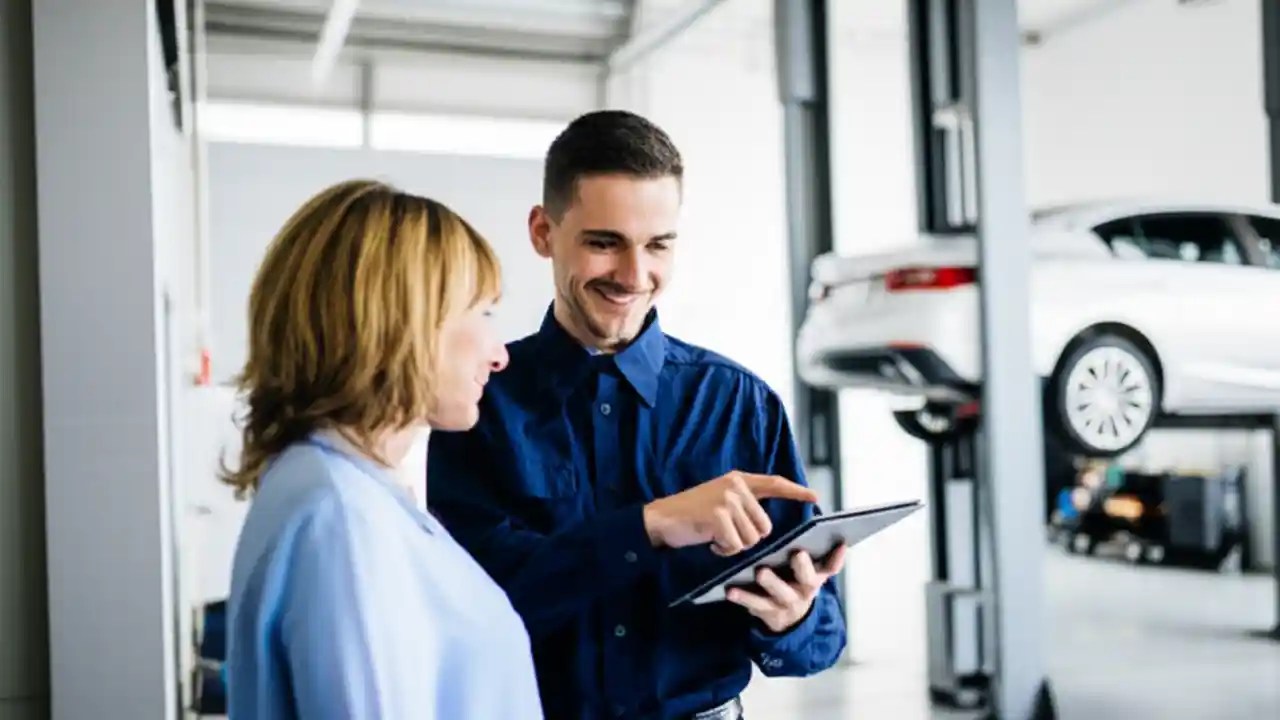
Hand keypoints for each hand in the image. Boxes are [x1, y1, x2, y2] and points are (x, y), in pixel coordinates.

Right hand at [642, 471, 817, 554]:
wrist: (662, 518)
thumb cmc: (692, 514)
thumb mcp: (720, 500)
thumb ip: (742, 505)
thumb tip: (765, 527)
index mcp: (738, 480)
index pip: (774, 483)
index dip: (795, 491)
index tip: (814, 497)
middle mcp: (735, 486)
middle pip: (764, 526)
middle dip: (748, 538)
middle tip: (725, 534)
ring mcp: (727, 499)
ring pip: (752, 538)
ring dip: (735, 545)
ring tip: (715, 535)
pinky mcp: (718, 516)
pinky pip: (736, 545)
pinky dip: (724, 550)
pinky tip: (710, 542)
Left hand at [727, 545, 846, 633]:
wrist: (792, 619)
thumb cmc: (800, 584)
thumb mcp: (816, 574)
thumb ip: (827, 558)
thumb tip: (841, 541)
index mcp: (816, 579)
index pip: (829, 568)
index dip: (834, 558)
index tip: (825, 546)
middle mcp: (803, 592)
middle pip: (805, 580)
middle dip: (802, 567)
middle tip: (796, 553)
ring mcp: (785, 603)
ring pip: (778, 594)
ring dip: (770, 583)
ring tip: (759, 572)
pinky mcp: (767, 612)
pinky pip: (754, 605)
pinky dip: (743, 597)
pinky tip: (731, 589)